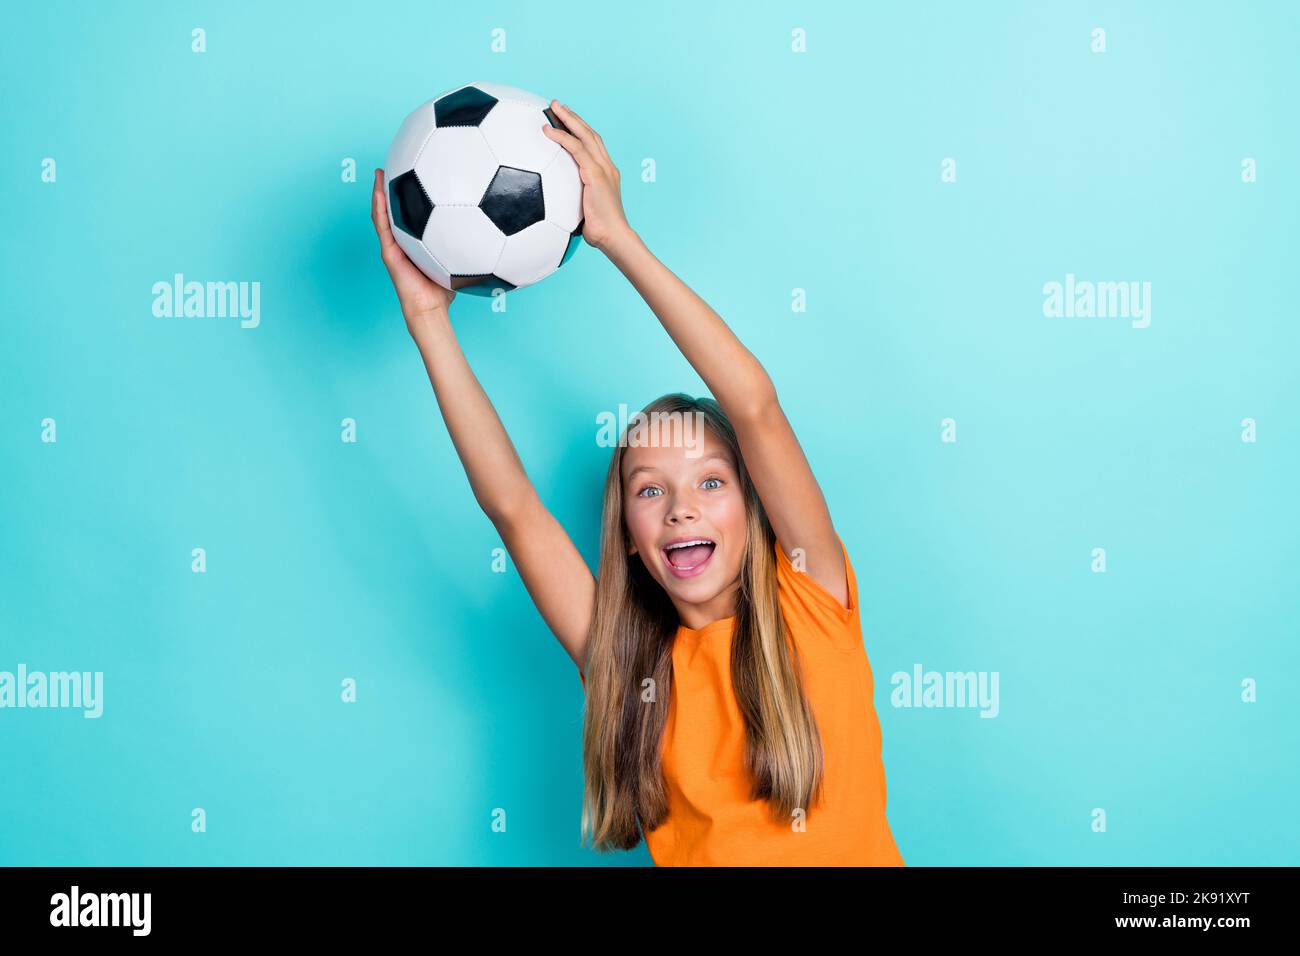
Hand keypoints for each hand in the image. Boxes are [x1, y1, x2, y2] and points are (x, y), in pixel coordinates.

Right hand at [370, 168, 454, 334]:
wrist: (432, 308)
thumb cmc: (447, 288)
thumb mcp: (461, 260)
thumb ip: (470, 242)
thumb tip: (496, 226)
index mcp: (418, 239)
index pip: (413, 212)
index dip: (413, 192)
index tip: (418, 170)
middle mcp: (404, 240)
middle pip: (396, 209)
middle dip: (394, 186)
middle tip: (395, 163)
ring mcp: (394, 246)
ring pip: (383, 214)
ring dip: (380, 192)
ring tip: (379, 171)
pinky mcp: (389, 253)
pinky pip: (382, 227)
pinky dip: (379, 209)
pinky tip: (379, 192)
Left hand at [542, 101, 632, 254]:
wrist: (613, 237)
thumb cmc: (600, 230)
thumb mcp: (585, 210)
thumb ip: (574, 200)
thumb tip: (555, 206)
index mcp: (605, 173)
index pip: (593, 145)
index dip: (580, 130)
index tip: (567, 121)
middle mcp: (606, 166)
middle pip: (590, 134)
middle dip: (574, 118)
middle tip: (558, 105)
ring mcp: (603, 169)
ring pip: (585, 135)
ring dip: (568, 119)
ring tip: (553, 108)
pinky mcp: (596, 175)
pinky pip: (577, 150)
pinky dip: (562, 137)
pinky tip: (547, 131)